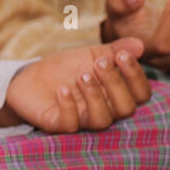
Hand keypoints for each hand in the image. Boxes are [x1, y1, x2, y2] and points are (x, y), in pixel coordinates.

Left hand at [5, 38, 151, 132]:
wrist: (28, 78)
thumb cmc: (65, 69)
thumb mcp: (90, 55)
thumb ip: (114, 50)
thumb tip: (139, 44)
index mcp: (116, 94)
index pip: (141, 94)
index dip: (136, 77)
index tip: (121, 55)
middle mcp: (104, 110)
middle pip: (125, 108)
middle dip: (115, 84)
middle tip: (98, 63)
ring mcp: (82, 120)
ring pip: (102, 120)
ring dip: (95, 96)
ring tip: (81, 76)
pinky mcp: (59, 124)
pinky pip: (70, 124)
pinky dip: (68, 106)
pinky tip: (62, 89)